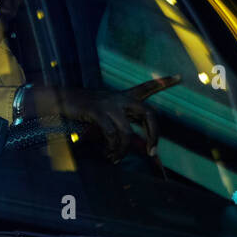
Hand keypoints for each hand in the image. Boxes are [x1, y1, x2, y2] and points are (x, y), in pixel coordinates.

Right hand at [16, 75, 180, 161]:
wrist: (56, 100)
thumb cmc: (79, 108)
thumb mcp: (101, 112)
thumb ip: (116, 123)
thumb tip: (128, 142)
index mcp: (122, 97)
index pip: (147, 87)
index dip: (164, 82)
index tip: (180, 77)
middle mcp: (119, 98)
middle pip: (148, 113)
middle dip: (153, 134)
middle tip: (152, 152)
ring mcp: (109, 104)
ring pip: (127, 132)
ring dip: (123, 150)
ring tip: (116, 159)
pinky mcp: (97, 112)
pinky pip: (111, 134)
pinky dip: (112, 147)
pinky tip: (108, 153)